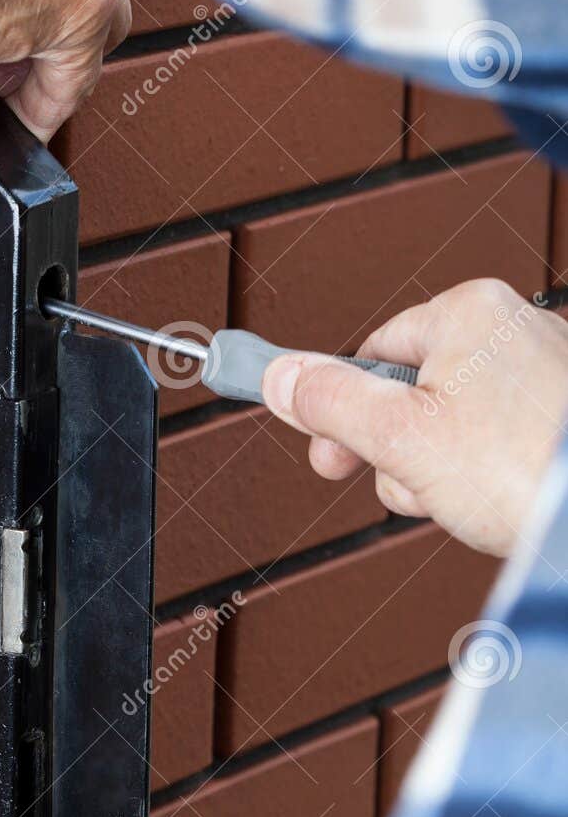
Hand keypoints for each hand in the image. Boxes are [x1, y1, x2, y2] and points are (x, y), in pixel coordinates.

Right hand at [261, 280, 567, 557]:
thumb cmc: (522, 469)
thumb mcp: (400, 437)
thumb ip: (331, 403)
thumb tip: (278, 376)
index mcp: (467, 313)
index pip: (375, 352)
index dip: (341, 410)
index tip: (326, 457)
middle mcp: (515, 327)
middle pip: (415, 392)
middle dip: (400, 453)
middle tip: (406, 489)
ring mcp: (550, 372)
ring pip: (459, 424)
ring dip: (444, 473)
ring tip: (467, 501)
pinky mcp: (567, 417)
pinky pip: (505, 441)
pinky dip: (492, 477)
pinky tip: (501, 503)